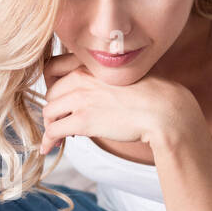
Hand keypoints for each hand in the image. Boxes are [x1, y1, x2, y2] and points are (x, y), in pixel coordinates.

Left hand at [38, 52, 186, 153]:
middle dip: (54, 108)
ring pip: (48, 112)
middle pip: (50, 93)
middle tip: (64, 120)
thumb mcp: (123, 73)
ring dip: (51, 125)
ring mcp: (80, 98)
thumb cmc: (150, 93)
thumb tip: (94, 92)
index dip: (51, 85)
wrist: (163, 109)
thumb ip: (102, 77)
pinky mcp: (82, 120)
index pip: (51, 68)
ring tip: (60, 135)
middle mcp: (81, 77)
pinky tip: (50, 147)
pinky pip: (53, 130)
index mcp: (89, 63)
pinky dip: (48, 140)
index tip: (59, 98)